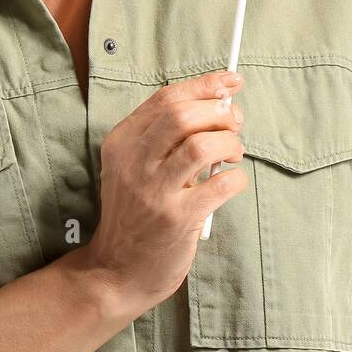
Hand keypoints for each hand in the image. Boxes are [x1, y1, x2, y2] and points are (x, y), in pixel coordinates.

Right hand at [86, 71, 246, 311]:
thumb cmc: (136, 212)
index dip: (204, 84)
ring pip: (202, 146)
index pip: (166, 98)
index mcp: (122, 143)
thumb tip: (220, 103)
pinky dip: (236, 178)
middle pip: (183, 115)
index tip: (231, 81)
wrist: (116, 271)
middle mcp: (134, 163)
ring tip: (234, 153)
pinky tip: (232, 182)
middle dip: (219, 112)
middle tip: (235, 123)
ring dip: (230, 143)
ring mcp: (154, 192)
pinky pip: (220, 184)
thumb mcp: (133, 167)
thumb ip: (166, 137)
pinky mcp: (177, 219)